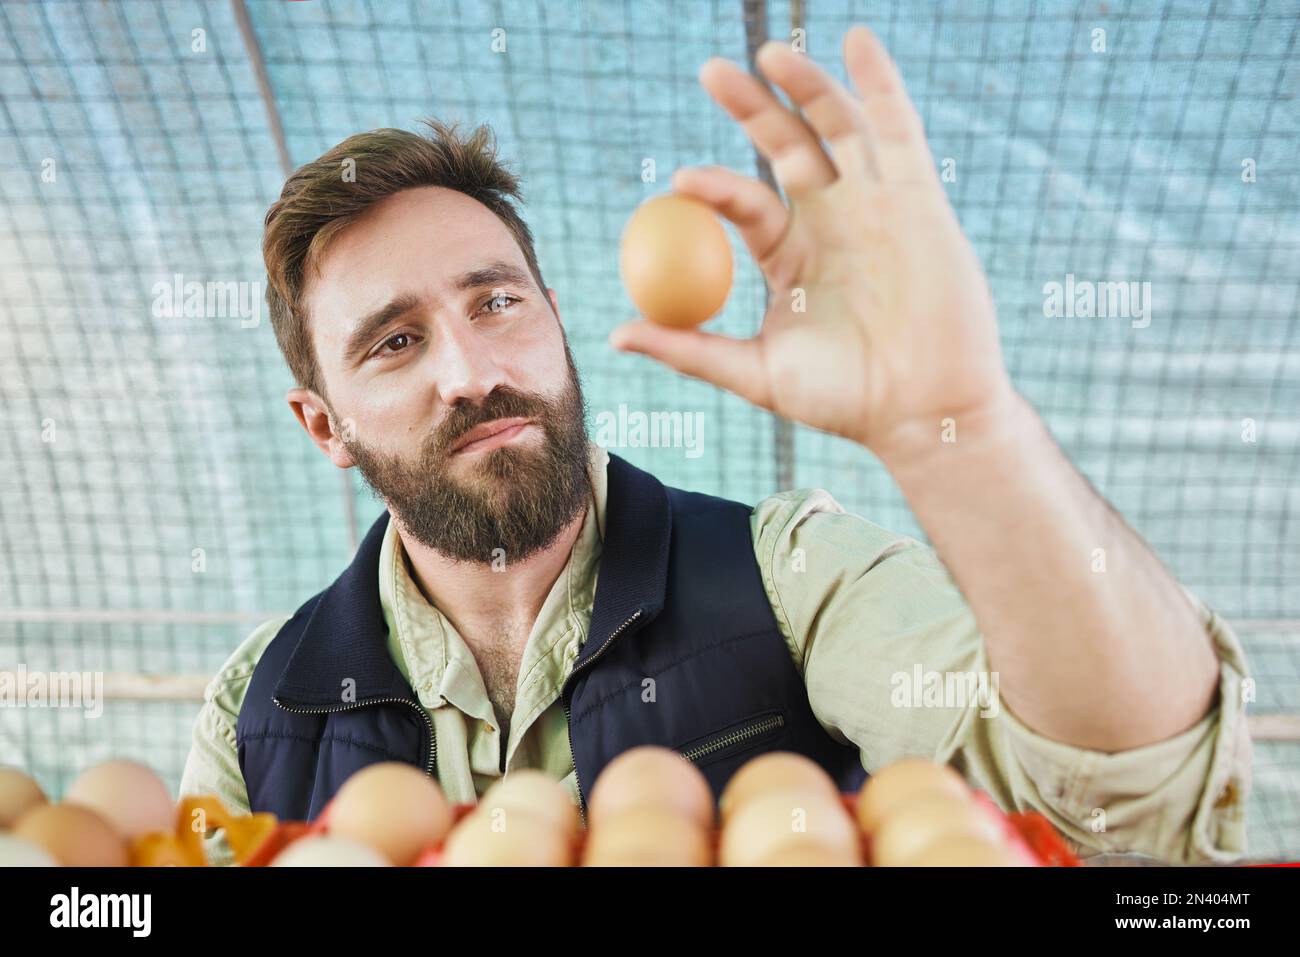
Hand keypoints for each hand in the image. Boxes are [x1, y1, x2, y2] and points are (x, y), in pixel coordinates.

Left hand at [609, 26, 1014, 463]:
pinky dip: (881, 83)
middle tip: (709, 71)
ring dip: (806, 86)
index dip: (714, 188)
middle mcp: (831, 220)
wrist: (924, 411)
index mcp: (790, 256)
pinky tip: (856, 41)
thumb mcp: (757, 373)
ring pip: (837, 128)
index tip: (680, 182)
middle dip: (751, 107)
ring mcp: (875, 204)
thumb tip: (614, 337)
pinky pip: (898, 130)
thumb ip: (690, 349)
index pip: (745, 204)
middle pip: (786, 145)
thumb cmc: (843, 400)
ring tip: (768, 53)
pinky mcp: (918, 197)